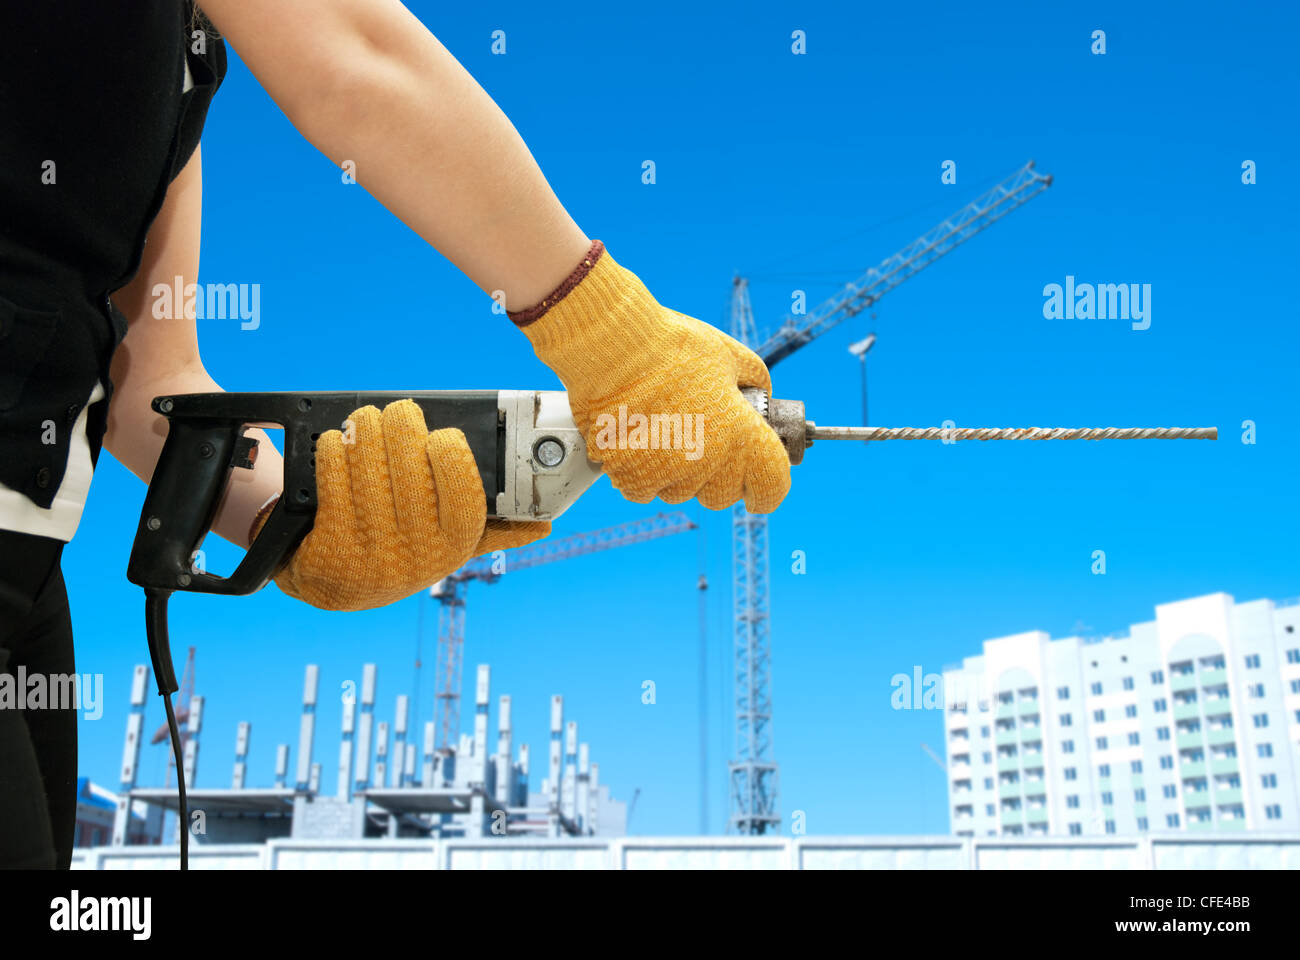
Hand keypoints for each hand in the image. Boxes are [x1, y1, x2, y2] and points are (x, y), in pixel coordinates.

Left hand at [252, 399, 548, 610]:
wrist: (337, 582)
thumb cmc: (401, 546)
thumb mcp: (447, 543)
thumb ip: (492, 529)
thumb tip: (545, 525)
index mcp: (454, 544)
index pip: (464, 487)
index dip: (451, 451)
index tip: (442, 436)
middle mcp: (417, 553)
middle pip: (410, 460)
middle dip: (401, 423)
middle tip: (398, 413)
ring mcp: (372, 549)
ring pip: (368, 459)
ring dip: (363, 428)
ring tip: (365, 421)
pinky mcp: (331, 542)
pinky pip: (334, 474)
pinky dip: (334, 449)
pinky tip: (338, 445)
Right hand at [514, 243, 790, 511]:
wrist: (612, 346)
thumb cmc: (671, 346)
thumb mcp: (728, 355)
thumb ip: (754, 382)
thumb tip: (761, 398)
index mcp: (743, 434)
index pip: (770, 489)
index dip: (766, 492)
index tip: (759, 490)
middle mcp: (709, 462)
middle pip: (721, 496)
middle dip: (716, 477)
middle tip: (702, 444)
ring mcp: (668, 473)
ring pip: (679, 493)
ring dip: (676, 474)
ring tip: (663, 433)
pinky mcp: (630, 475)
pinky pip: (642, 490)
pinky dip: (640, 474)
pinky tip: (637, 442)